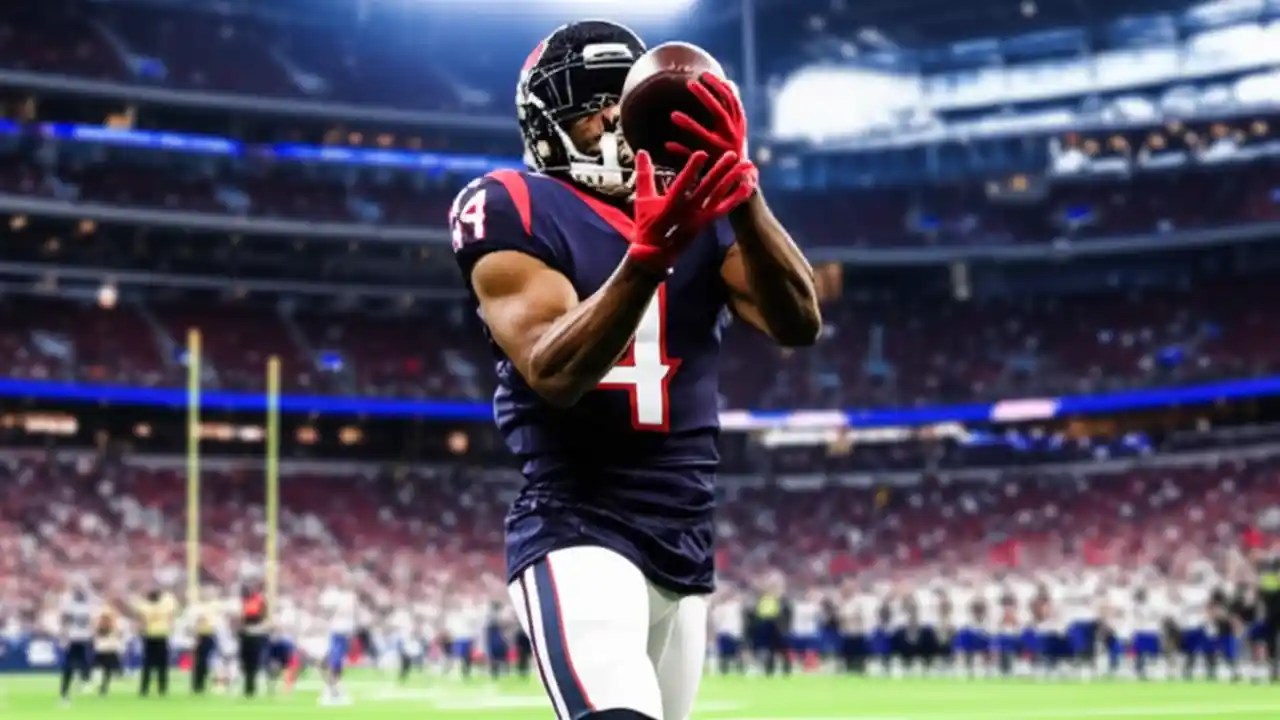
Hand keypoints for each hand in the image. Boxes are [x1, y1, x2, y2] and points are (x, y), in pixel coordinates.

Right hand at [627, 148, 755, 272]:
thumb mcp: (642, 199)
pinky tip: (747, 187)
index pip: (682, 184)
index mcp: (671, 205)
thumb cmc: (647, 223)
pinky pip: (724, 208)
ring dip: (732, 180)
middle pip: (707, 188)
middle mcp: (688, 211)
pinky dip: (736, 197)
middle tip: (732, 154)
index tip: (702, 154)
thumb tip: (642, 151)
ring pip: (719, 196)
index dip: (692, 169)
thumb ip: (644, 174)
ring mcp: (699, 217)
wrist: (656, 253)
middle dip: (720, 171)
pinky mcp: (706, 222)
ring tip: (745, 165)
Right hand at [666, 72, 748, 161]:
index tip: (672, 115)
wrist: (739, 168)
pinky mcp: (741, 120)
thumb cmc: (713, 165)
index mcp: (718, 148)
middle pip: (718, 111)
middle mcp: (729, 136)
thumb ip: (683, 153)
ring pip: (729, 101)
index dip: (687, 123)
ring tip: (703, 75)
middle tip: (689, 83)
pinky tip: (718, 79)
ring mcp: (737, 127)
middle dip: (704, 96)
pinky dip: (727, 89)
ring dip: (717, 86)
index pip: (701, 133)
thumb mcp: (698, 163)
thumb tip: (666, 144)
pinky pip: (735, 101)